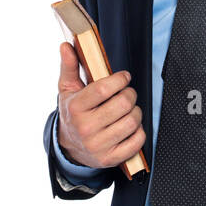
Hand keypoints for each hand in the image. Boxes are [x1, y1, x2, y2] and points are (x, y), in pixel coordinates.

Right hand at [56, 42, 144, 168]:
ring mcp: (98, 145)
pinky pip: (137, 141)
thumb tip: (66, 46)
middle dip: (130, 94)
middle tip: (127, 93)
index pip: (104, 89)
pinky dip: (139, 131)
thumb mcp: (67, 89)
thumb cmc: (73, 113)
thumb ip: (69, 66)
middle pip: (123, 104)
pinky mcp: (110, 158)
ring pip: (133, 121)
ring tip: (128, 110)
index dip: (120, 79)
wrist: (70, 147)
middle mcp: (86, 128)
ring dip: (136, 112)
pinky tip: (130, 126)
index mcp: (76, 108)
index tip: (124, 77)